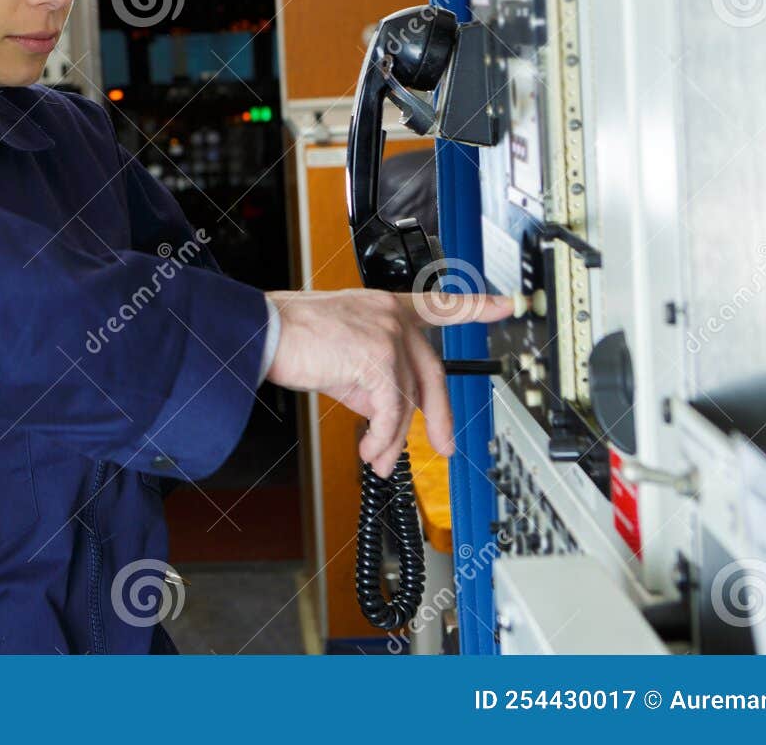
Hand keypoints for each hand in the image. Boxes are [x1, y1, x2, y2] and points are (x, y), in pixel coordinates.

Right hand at [261, 289, 513, 476]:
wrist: (263, 334)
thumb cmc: (291, 340)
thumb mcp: (342, 357)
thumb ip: (372, 377)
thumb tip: (387, 414)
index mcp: (385, 307)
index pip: (439, 305)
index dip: (474, 307)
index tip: (503, 305)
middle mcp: (391, 317)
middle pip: (432, 372)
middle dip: (440, 417)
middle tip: (445, 447)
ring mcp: (387, 335)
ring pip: (407, 400)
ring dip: (393, 439)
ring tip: (379, 460)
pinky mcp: (376, 359)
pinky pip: (390, 410)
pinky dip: (382, 437)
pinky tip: (371, 450)